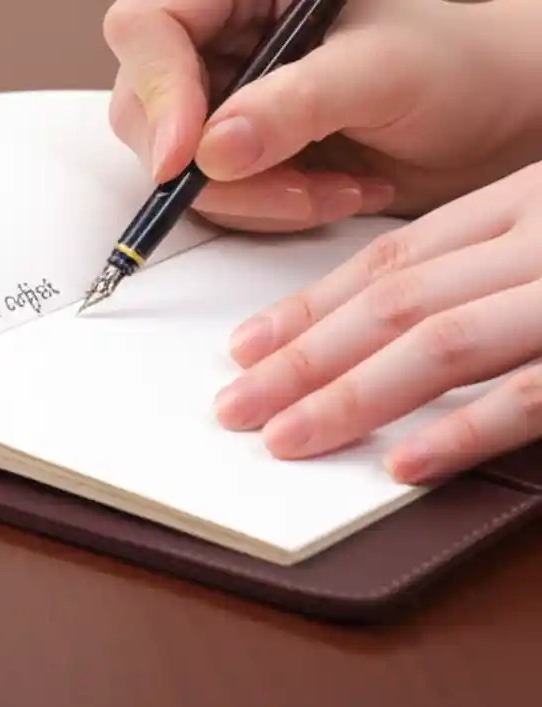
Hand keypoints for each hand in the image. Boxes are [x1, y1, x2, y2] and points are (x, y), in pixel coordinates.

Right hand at [102, 0, 541, 232]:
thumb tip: (209, 150)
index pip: (151, 26)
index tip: (182, 159)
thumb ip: (294, 105)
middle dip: (210, 164)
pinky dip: (269, 210)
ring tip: (334, 188)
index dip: (158, 91)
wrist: (499, 124)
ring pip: (176, 161)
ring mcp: (227, 96)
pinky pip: (214, 195)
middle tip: (284, 187)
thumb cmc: (462, 69)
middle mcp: (225, 36)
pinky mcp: (240, 150)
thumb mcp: (382, 72)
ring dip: (252, 196)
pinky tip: (333, 192)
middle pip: (148, 102)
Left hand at [213, 161, 541, 482]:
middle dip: (304, 360)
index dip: (310, 306)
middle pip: (397, 301)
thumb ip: (492, 267)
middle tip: (236, 407)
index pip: (393, 257)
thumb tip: (396, 324)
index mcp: (524, 201)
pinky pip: (530, 393)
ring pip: (443, 343)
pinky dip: (461, 431)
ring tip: (286, 438)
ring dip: (353, 397)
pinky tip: (399, 463)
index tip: (245, 347)